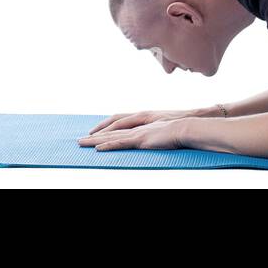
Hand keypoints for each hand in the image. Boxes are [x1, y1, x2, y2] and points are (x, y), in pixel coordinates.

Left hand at [82, 108, 197, 141]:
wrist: (186, 126)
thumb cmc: (178, 128)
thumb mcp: (163, 128)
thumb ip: (154, 131)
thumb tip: (150, 137)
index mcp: (142, 119)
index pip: (118, 122)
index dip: (105, 128)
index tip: (94, 133)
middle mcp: (137, 123)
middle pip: (110, 128)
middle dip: (94, 134)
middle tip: (80, 140)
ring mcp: (138, 130)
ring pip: (112, 135)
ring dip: (96, 140)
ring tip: (82, 143)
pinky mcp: (141, 139)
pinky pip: (121, 143)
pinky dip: (109, 146)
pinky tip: (99, 148)